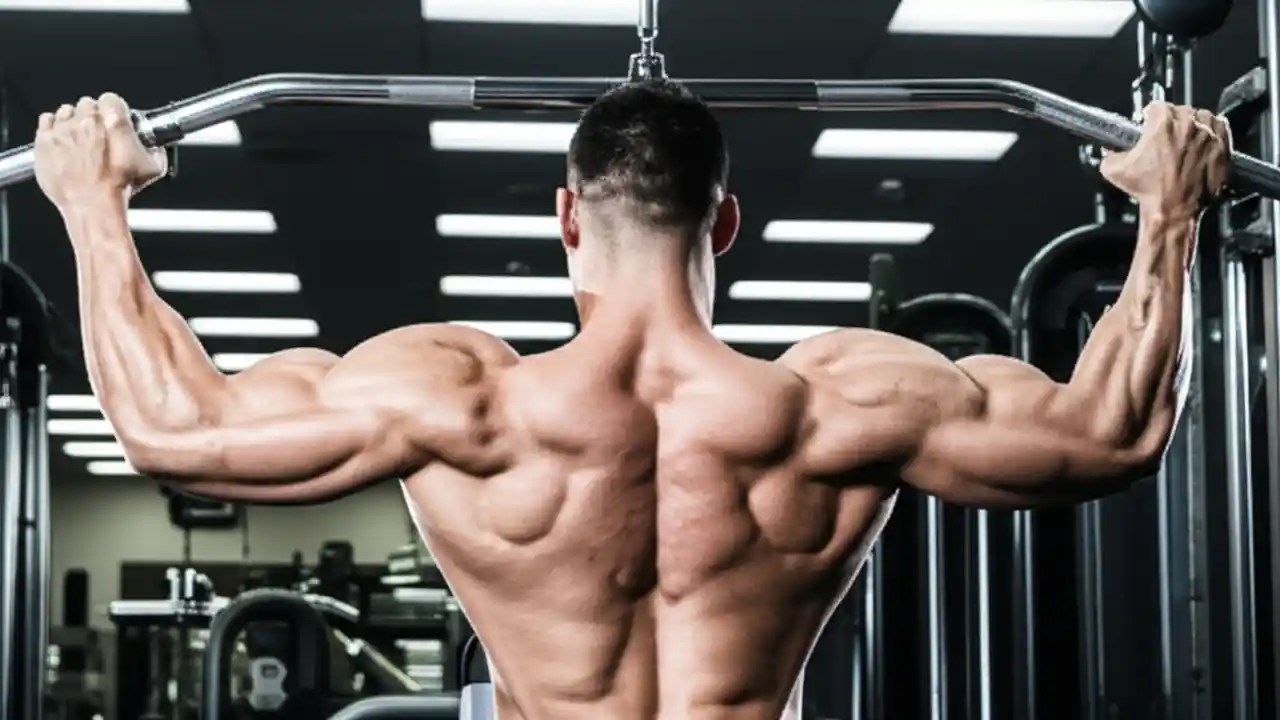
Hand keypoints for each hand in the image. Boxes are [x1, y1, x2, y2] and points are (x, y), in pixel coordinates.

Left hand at [34, 93, 167, 211]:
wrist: (92, 205)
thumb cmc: (118, 188)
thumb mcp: (152, 168)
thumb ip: (155, 150)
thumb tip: (155, 147)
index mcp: (113, 121)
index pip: (111, 99)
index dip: (114, 110)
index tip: (115, 121)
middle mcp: (87, 120)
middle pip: (87, 104)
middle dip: (93, 116)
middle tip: (98, 135)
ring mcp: (63, 129)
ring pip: (66, 111)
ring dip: (73, 121)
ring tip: (79, 139)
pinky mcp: (45, 140)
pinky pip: (46, 120)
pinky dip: (53, 127)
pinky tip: (62, 140)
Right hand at [1100, 102, 1231, 218]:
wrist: (1174, 209)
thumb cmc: (1150, 191)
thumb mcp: (1114, 171)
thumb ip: (1109, 155)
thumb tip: (1109, 151)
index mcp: (1162, 123)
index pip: (1157, 106)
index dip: (1150, 115)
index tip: (1148, 123)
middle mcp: (1188, 123)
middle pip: (1180, 109)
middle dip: (1172, 119)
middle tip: (1165, 135)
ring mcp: (1208, 134)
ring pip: (1202, 116)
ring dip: (1193, 122)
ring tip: (1185, 136)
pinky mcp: (1222, 146)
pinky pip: (1220, 126)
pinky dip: (1212, 129)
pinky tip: (1203, 138)